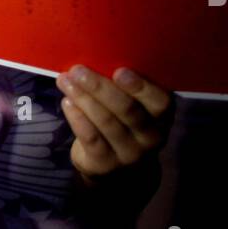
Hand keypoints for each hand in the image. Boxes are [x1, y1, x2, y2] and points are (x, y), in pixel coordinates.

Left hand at [56, 65, 171, 182]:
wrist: (117, 171)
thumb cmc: (124, 126)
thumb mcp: (135, 110)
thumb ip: (126, 91)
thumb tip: (98, 58)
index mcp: (162, 117)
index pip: (159, 102)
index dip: (140, 87)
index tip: (119, 71)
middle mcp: (151, 137)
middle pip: (127, 110)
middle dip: (100, 87)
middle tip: (78, 70)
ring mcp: (129, 154)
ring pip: (106, 122)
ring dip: (83, 98)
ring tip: (65, 81)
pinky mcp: (105, 164)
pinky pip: (90, 137)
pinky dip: (77, 117)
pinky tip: (66, 102)